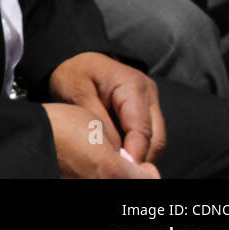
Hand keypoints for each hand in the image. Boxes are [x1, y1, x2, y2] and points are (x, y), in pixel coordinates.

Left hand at [49, 51, 165, 165]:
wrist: (74, 58)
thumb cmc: (73, 73)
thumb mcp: (78, 94)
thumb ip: (99, 123)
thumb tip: (117, 153)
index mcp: (133, 86)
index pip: (142, 130)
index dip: (134, 154)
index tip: (121, 169)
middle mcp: (149, 93)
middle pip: (155, 137)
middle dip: (139, 157)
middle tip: (120, 172)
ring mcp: (150, 101)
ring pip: (154, 139)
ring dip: (139, 153)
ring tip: (117, 164)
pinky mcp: (145, 109)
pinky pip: (147, 135)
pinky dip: (135, 146)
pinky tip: (118, 154)